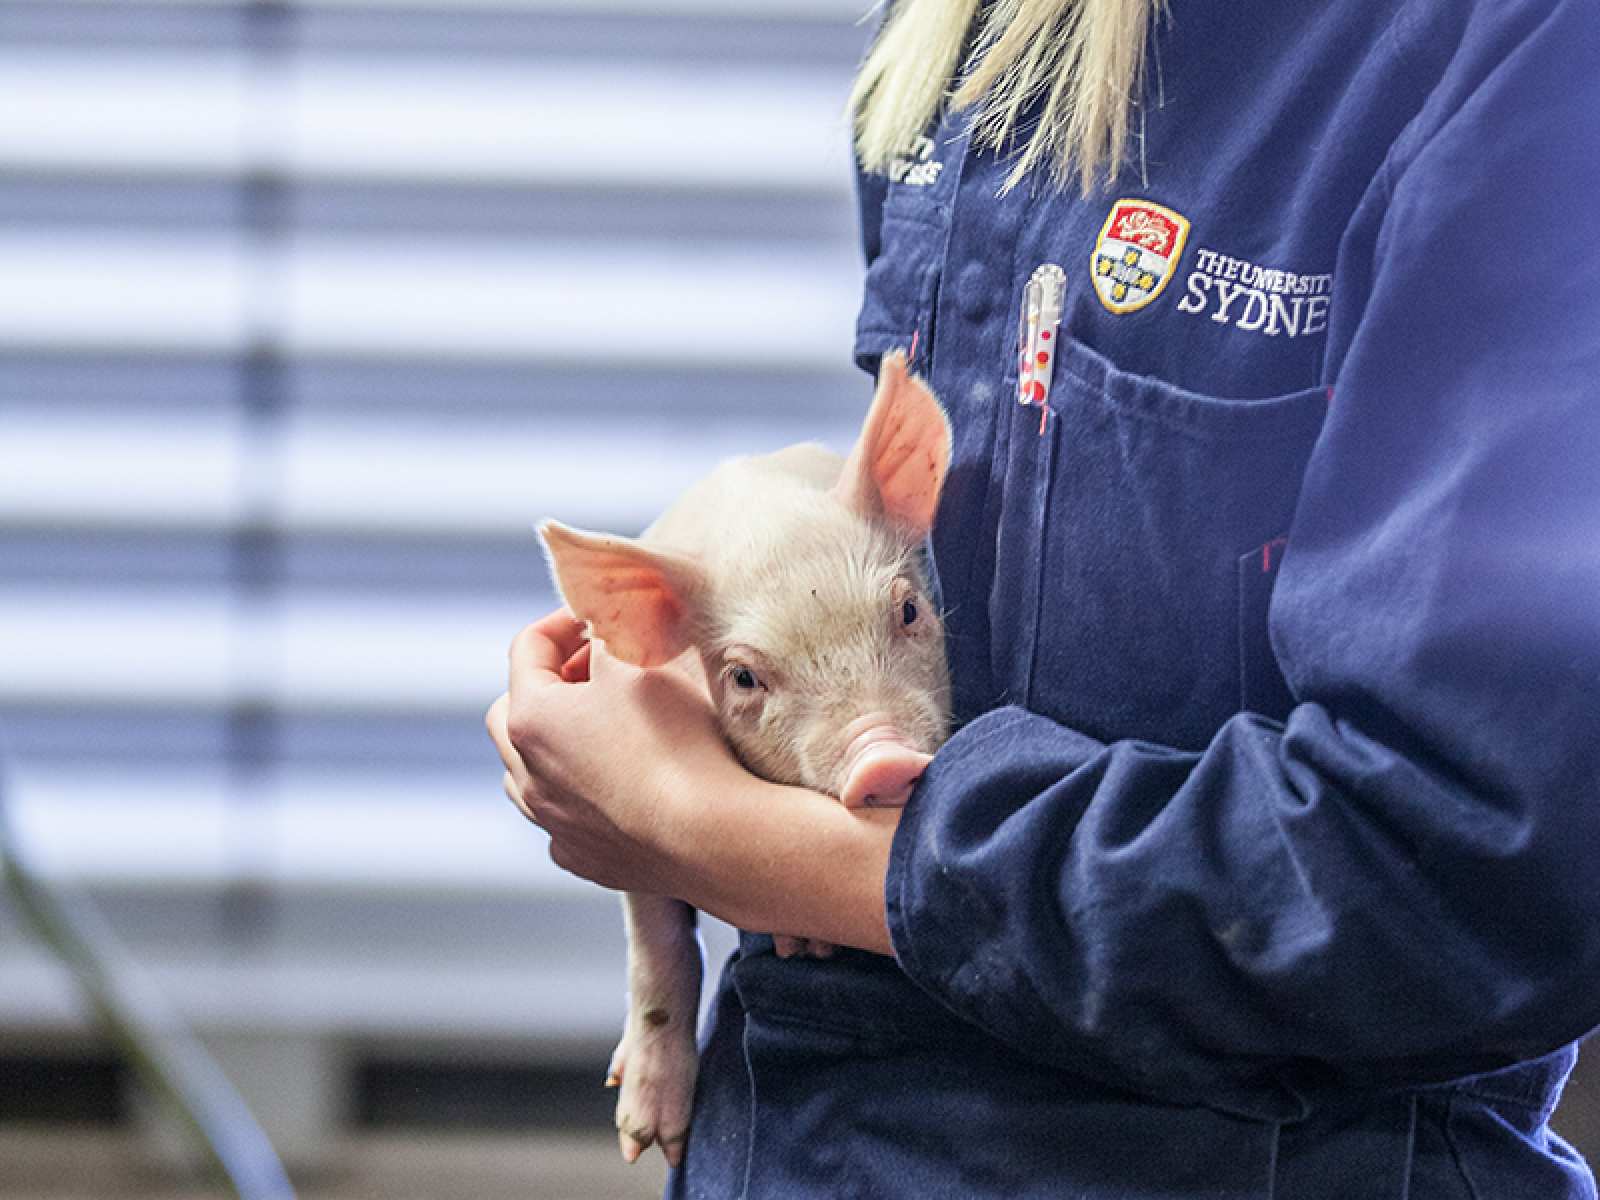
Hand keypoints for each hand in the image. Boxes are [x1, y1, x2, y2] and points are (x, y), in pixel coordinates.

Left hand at [485, 609, 736, 894]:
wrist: (708, 837)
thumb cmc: (674, 743)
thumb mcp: (639, 664)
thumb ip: (609, 635)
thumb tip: (601, 630)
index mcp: (530, 718)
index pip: (528, 648)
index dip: (564, 621)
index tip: (599, 618)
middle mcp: (526, 774)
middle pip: (511, 712)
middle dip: (548, 682)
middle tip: (594, 669)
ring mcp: (551, 823)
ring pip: (527, 773)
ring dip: (552, 743)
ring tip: (598, 728)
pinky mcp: (583, 858)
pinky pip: (562, 818)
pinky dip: (577, 794)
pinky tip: (614, 786)